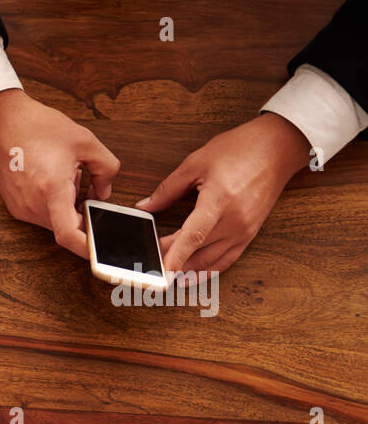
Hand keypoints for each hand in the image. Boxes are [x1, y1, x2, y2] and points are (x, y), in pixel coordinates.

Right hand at [0, 88, 120, 257]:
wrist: (4, 123)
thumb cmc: (39, 128)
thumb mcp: (85, 141)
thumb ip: (106, 169)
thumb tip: (104, 193)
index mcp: (52, 188)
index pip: (68, 234)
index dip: (86, 248)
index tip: (99, 250)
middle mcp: (33, 204)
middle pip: (65, 229)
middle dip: (80, 216)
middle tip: (85, 190)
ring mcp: (21, 208)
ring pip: (54, 223)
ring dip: (66, 209)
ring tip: (63, 178)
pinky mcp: (15, 208)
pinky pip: (41, 217)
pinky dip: (52, 206)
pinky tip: (50, 181)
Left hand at [136, 113, 309, 276]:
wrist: (279, 147)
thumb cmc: (241, 149)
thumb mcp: (197, 163)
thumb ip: (168, 189)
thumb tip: (146, 206)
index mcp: (219, 200)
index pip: (193, 235)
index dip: (176, 255)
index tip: (162, 271)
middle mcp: (234, 220)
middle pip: (196, 250)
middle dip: (169, 259)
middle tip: (147, 263)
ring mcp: (244, 230)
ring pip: (210, 261)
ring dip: (186, 270)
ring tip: (163, 274)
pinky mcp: (250, 234)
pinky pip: (226, 260)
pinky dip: (207, 271)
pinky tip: (190, 276)